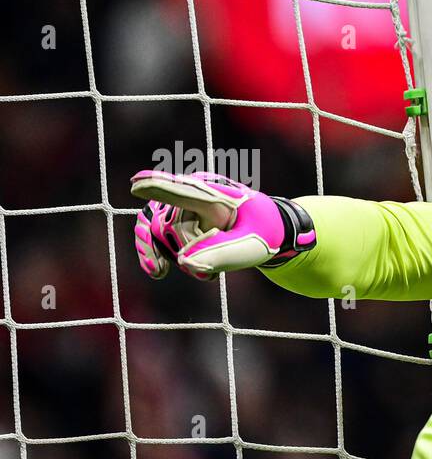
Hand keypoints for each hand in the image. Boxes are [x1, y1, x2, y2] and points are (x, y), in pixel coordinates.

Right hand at [131, 170, 315, 280]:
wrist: (267, 228)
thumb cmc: (263, 232)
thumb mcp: (251, 246)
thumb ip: (223, 253)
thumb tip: (185, 263)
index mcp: (216, 193)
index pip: (185, 190)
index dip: (159, 187)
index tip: (137, 184)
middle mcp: (192, 192)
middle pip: (166, 224)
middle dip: (183, 252)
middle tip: (209, 273)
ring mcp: (180, 203)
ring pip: (156, 231)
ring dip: (173, 256)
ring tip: (203, 274)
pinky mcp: (173, 216)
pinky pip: (150, 233)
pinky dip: (151, 252)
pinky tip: (157, 272)